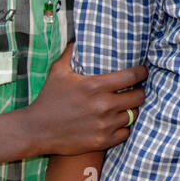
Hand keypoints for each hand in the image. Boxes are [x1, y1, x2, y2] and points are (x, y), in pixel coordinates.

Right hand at [24, 45, 146, 156]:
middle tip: (135, 89)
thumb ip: (71, 52)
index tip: (143, 71)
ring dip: (131, 109)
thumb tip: (81, 39)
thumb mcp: (57, 71)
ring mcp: (104, 125)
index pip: (132, 76)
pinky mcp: (102, 141)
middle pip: (138, 96)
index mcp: (95, 86)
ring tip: (126, 105)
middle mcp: (103, 106)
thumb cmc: (48, 98)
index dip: (141, 72)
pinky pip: (125, 132)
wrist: (36, 130)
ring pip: (133, 115)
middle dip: (139, 91)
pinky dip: (123, 127)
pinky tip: (117, 122)